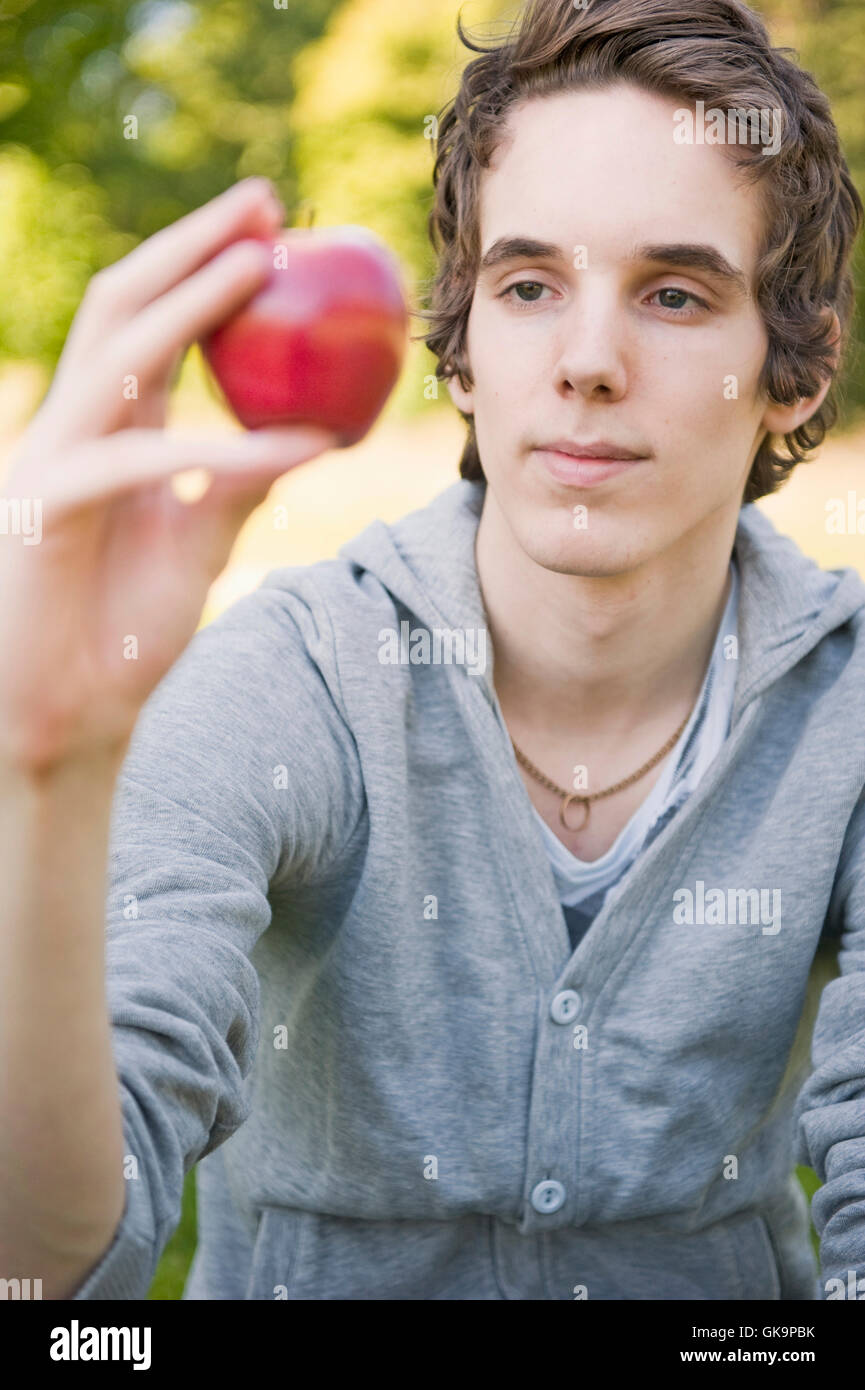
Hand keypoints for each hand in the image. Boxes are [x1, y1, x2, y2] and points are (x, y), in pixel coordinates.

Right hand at [0, 178, 336, 773]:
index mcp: (107, 429)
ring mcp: (47, 463)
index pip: (149, 323)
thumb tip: (313, 429)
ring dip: (190, 304)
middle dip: (190, 244)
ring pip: (115, 357)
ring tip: (263, 264)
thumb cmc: (127, 634)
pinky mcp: (40, 513)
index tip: (275, 226)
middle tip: (268, 203)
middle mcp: (71, 428)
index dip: (202, 265)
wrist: (70, 718)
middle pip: (122, 305)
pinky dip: (216, 451)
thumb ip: (239, 481)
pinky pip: (136, 465)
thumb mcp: (199, 541)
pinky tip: (293, 445)